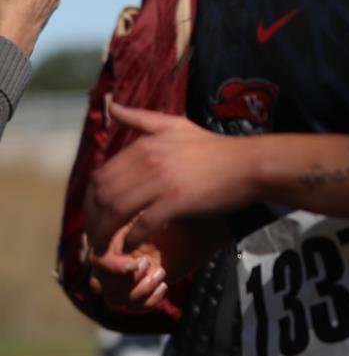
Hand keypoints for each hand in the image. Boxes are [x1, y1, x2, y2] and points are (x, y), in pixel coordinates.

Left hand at [89, 101, 252, 249]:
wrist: (250, 163)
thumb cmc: (216, 148)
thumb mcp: (177, 126)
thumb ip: (142, 119)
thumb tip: (112, 107)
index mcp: (143, 146)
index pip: (100, 176)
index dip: (91, 200)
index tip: (96, 215)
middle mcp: (147, 161)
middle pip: (103, 196)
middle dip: (94, 220)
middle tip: (96, 236)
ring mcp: (161, 182)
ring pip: (117, 212)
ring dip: (105, 233)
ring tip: (105, 248)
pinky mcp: (177, 202)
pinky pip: (143, 225)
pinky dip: (131, 239)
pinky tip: (129, 247)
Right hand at [89, 217, 220, 317]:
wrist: (199, 227)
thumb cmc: (177, 215)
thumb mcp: (154, 213)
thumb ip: (136, 224)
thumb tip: (125, 236)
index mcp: (112, 242)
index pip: (96, 262)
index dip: (112, 268)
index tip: (137, 263)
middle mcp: (115, 261)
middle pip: (99, 284)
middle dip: (123, 281)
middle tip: (149, 265)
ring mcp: (129, 277)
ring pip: (114, 299)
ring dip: (137, 292)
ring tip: (160, 274)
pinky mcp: (145, 288)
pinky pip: (134, 307)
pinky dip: (147, 302)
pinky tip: (164, 286)